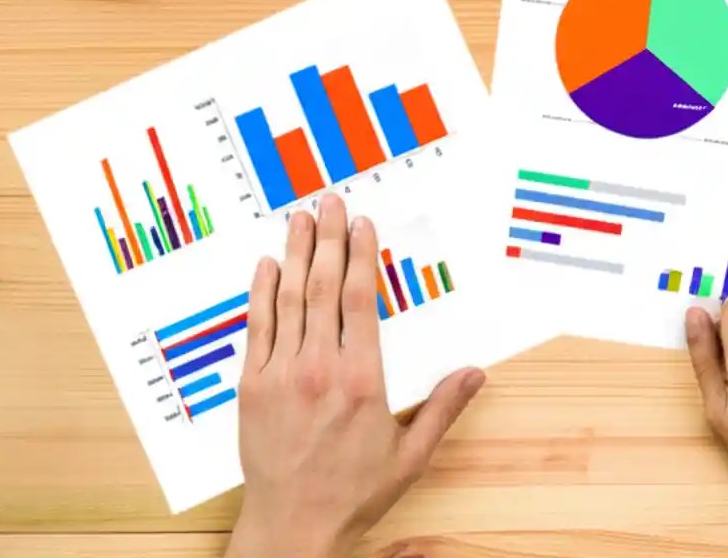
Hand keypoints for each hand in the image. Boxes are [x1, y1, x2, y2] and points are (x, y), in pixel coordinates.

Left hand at [225, 195, 484, 557]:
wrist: (292, 528)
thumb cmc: (353, 494)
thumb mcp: (411, 455)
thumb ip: (443, 407)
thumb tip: (475, 373)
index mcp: (362, 380)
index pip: (360, 301)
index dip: (359, 256)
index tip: (361, 225)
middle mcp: (319, 368)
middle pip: (323, 287)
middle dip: (327, 239)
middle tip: (328, 202)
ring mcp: (281, 375)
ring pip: (289, 300)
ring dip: (294, 255)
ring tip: (298, 219)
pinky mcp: (252, 388)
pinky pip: (257, 328)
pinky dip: (262, 293)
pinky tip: (267, 266)